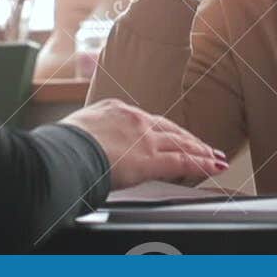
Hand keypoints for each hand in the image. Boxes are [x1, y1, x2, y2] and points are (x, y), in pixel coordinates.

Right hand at [61, 99, 228, 188]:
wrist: (64, 151)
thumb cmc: (62, 146)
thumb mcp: (78, 131)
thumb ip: (92, 136)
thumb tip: (88, 148)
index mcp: (114, 110)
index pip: (147, 121)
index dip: (164, 130)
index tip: (172, 136)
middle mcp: (133, 119)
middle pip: (169, 129)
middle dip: (189, 138)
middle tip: (205, 146)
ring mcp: (144, 138)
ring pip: (180, 144)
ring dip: (200, 151)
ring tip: (214, 157)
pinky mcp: (150, 159)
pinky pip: (182, 161)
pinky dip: (201, 164)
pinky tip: (213, 166)